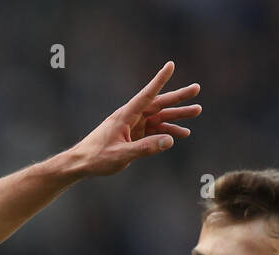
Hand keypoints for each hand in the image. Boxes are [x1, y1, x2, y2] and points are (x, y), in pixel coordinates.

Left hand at [68, 61, 200, 176]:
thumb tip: (170, 141)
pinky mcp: (133, 136)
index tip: (171, 65)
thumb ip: (146, 148)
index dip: (159, 80)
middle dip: (178, 98)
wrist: (81, 164)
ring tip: (196, 112)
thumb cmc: (97, 158)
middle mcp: (131, 117)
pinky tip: (181, 134)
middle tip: (197, 89)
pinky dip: (167, 132)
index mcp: (126, 115)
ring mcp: (133, 126)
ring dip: (176, 116)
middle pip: (158, 104)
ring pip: (159, 118)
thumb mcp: (122, 155)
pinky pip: (154, 131)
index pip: (146, 95)